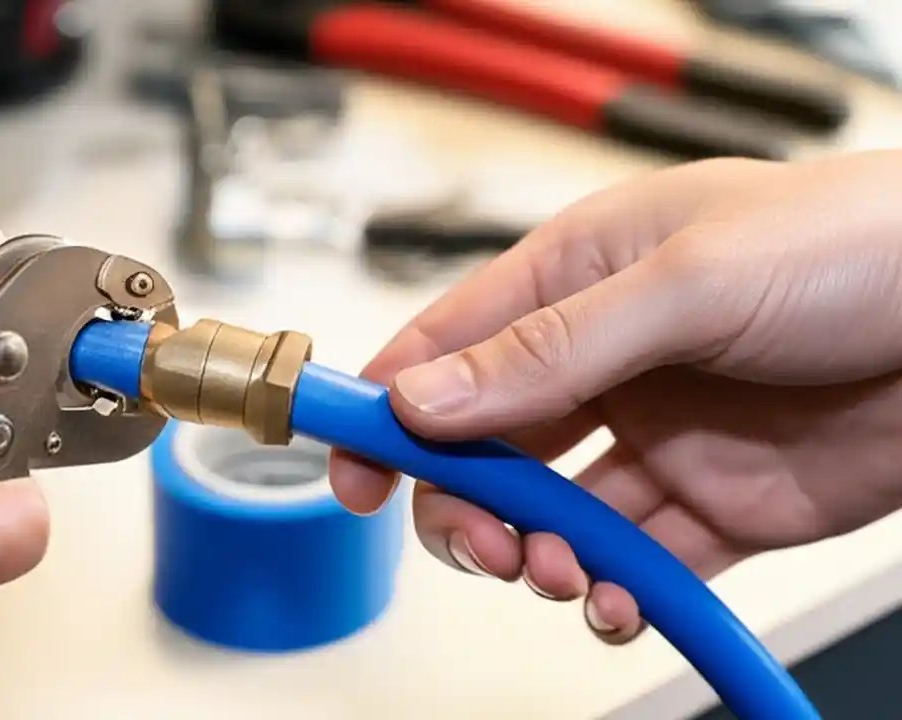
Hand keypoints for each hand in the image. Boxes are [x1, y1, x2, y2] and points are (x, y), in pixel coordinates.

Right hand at [329, 151, 901, 643]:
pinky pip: (640, 560)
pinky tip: (616, 599)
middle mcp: (604, 362)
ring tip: (563, 570)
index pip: (447, 347)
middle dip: (465, 504)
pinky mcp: (715, 503)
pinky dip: (615, 592)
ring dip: (539, 554)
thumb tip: (426, 398)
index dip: (386, 408)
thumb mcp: (686, 279)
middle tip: (482, 542)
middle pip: (485, 447)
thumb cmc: (854, 244)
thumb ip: (549, 349)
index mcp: (577, 279)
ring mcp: (658, 436)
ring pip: (553, 512)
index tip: (351, 467)